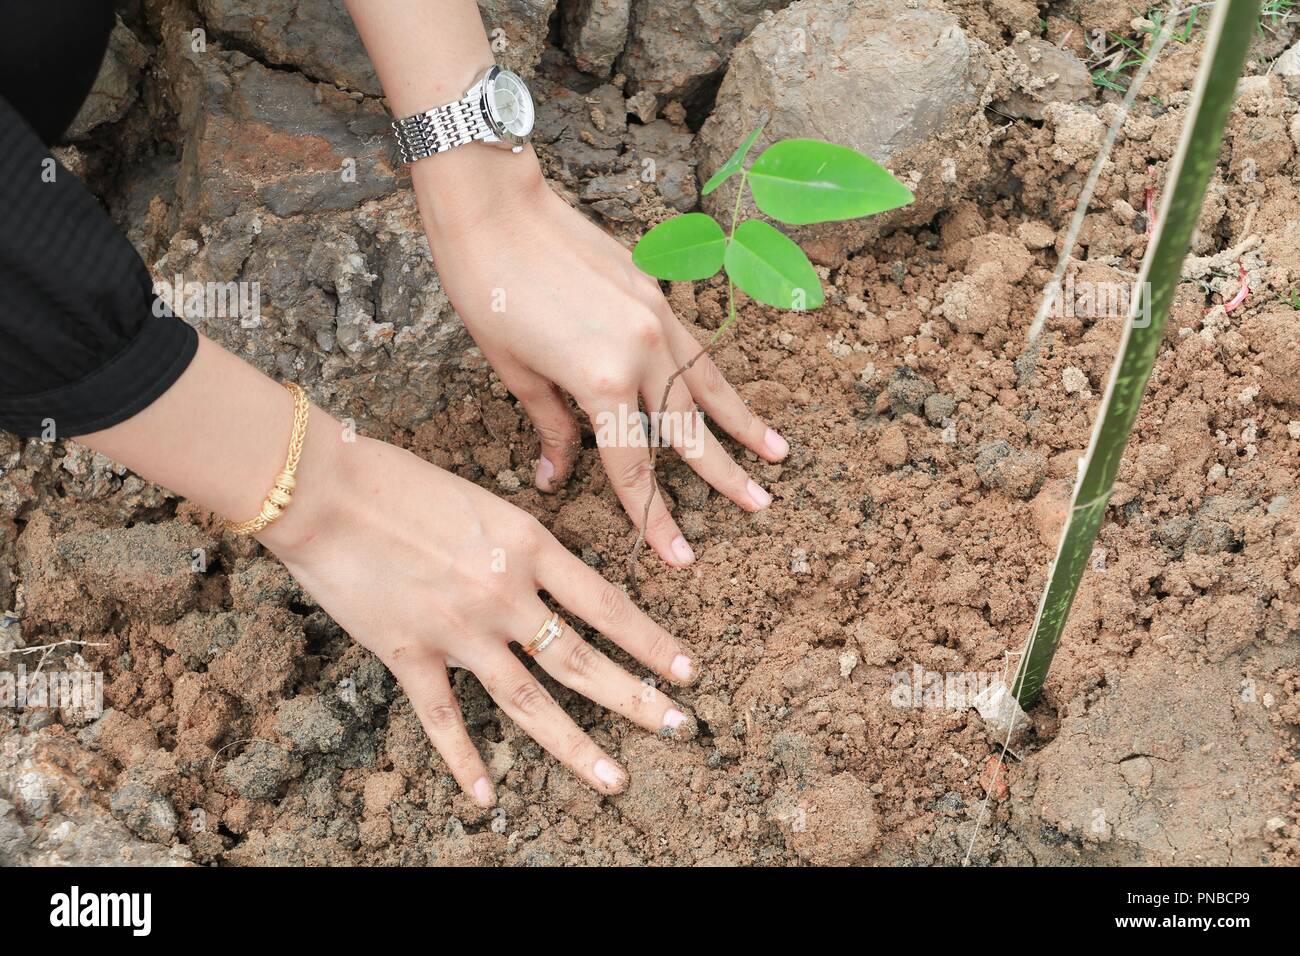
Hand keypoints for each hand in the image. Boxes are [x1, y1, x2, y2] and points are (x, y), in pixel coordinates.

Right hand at [261, 432, 696, 804]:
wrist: (324, 491)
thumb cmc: (398, 481)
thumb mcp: (484, 502)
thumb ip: (521, 546)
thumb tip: (551, 583)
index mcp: (528, 545)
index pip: (608, 604)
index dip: (651, 642)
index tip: (686, 670)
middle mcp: (504, 593)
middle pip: (582, 659)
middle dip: (636, 698)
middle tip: (680, 727)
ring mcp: (459, 631)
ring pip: (529, 701)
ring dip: (575, 746)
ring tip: (614, 779)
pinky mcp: (409, 655)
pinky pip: (445, 720)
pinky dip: (465, 762)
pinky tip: (488, 797)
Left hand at [416, 148, 790, 566]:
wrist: (494, 206)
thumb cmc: (489, 292)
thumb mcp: (515, 373)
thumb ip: (550, 427)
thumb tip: (556, 476)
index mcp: (602, 382)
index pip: (634, 467)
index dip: (655, 517)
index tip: (679, 556)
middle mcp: (642, 354)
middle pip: (689, 431)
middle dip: (725, 475)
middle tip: (762, 506)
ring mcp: (656, 321)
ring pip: (708, 387)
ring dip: (743, 424)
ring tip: (778, 455)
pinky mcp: (655, 294)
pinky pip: (696, 350)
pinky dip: (716, 380)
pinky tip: (730, 399)